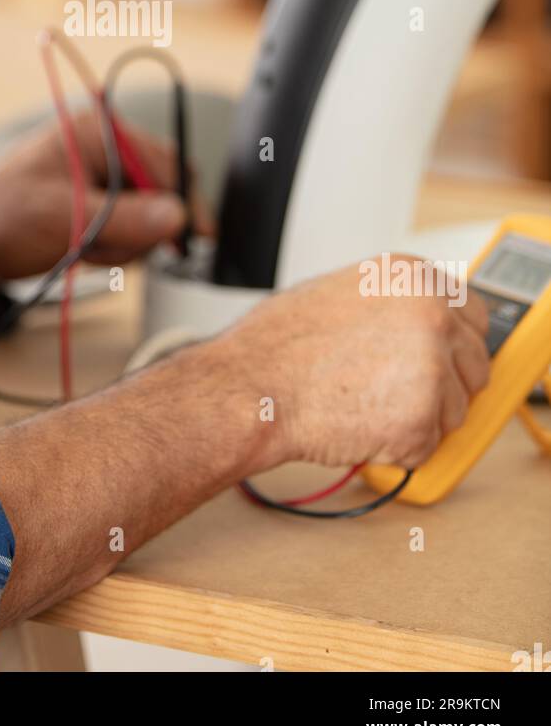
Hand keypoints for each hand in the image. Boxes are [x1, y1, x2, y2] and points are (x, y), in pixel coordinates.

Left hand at [0, 109, 212, 280]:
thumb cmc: (3, 218)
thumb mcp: (68, 221)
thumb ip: (126, 220)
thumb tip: (176, 218)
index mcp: (100, 132)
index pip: (167, 165)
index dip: (181, 205)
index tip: (190, 241)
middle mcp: (106, 146)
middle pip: (163, 191)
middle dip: (143, 228)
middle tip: (107, 248)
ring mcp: (102, 173)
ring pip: (149, 215)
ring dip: (125, 242)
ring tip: (86, 249)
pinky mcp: (97, 198)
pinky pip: (130, 226)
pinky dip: (115, 245)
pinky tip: (85, 250)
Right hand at [221, 255, 490, 471]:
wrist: (251, 385)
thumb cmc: (279, 344)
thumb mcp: (345, 293)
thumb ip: (395, 306)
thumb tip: (420, 328)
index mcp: (414, 277)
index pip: (474, 315)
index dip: (455, 345)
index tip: (442, 360)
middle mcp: (433, 314)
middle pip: (475, 364)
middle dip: (444, 386)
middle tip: (396, 392)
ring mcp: (432, 365)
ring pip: (455, 410)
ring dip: (418, 419)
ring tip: (363, 403)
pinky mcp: (422, 417)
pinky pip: (429, 446)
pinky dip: (398, 448)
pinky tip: (359, 424)